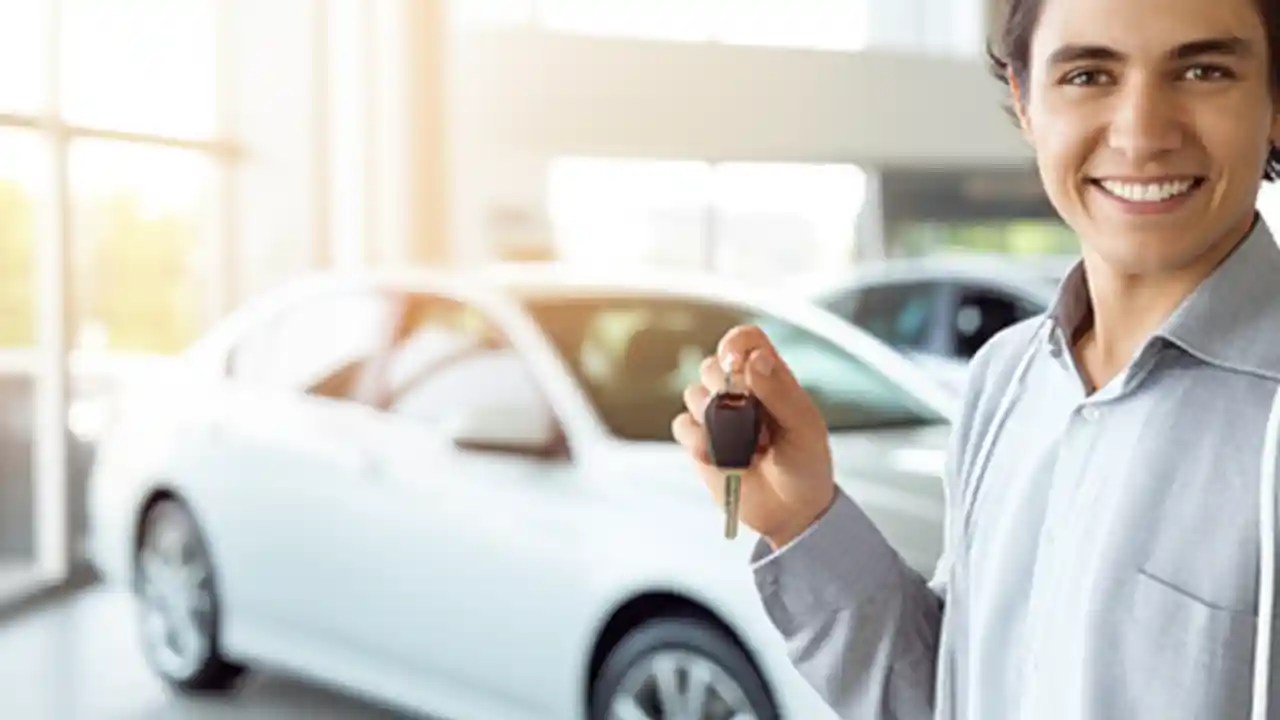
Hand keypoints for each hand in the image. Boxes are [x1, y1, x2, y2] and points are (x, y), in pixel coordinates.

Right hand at [671, 325, 836, 549]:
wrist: (792, 513)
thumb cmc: (806, 465)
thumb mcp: (804, 427)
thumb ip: (781, 391)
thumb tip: (754, 358)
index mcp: (771, 377)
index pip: (746, 340)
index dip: (735, 343)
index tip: (733, 362)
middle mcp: (740, 392)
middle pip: (711, 365)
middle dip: (723, 388)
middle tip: (748, 417)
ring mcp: (718, 417)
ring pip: (693, 394)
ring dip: (712, 418)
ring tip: (743, 445)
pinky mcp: (700, 443)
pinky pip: (682, 426)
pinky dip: (697, 440)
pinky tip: (721, 458)